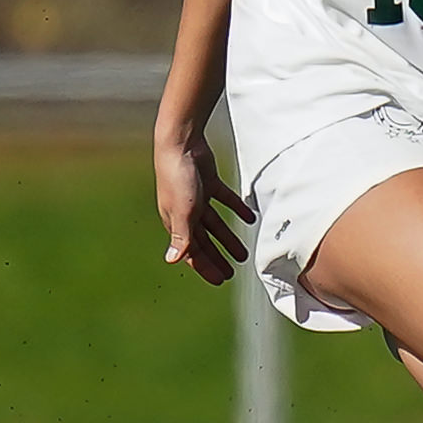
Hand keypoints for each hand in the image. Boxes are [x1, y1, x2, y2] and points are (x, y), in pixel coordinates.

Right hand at [153, 129, 255, 284]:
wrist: (180, 142)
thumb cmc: (178, 177)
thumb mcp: (183, 210)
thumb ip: (182, 236)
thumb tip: (172, 261)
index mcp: (177, 222)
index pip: (192, 252)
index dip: (206, 267)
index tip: (221, 280)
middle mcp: (185, 212)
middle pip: (204, 241)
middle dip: (218, 258)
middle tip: (233, 272)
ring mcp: (197, 197)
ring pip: (215, 224)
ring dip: (228, 238)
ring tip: (243, 253)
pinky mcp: (208, 182)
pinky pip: (224, 200)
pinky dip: (237, 209)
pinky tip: (250, 218)